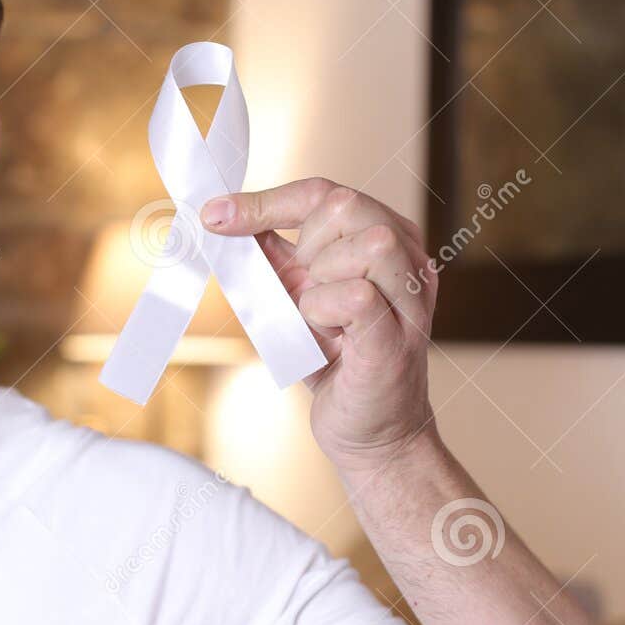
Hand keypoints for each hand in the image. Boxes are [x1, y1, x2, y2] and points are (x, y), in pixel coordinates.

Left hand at [200, 178, 439, 472]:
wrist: (367, 432)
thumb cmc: (337, 363)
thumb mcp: (295, 297)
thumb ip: (273, 257)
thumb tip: (224, 218)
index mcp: (385, 239)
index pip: (323, 193)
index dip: (264, 201)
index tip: (214, 216)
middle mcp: (409, 258)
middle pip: (344, 205)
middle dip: (305, 249)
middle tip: (303, 297)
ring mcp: (411, 296)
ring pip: (364, 245)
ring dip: (319, 283)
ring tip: (323, 321)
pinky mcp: (399, 334)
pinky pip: (355, 296)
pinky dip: (324, 314)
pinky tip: (332, 339)